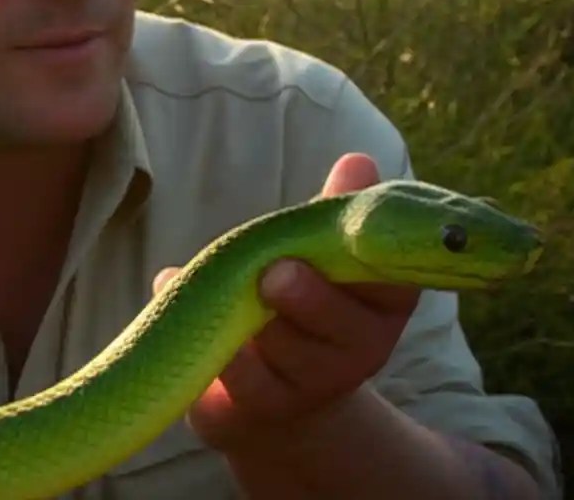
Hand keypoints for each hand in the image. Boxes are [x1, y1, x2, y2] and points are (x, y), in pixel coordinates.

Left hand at [152, 153, 422, 454]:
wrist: (275, 401)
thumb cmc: (301, 305)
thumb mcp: (320, 257)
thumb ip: (334, 214)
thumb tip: (357, 162)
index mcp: (383, 306)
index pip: (394, 283)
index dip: (371, 260)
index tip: (343, 237)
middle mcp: (359, 353)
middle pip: (340, 327)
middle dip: (308, 299)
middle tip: (277, 272)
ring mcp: (310, 389)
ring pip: (285, 355)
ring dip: (253, 320)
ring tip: (232, 286)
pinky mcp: (258, 412)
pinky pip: (237, 381)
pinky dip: (212, 344)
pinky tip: (179, 296)